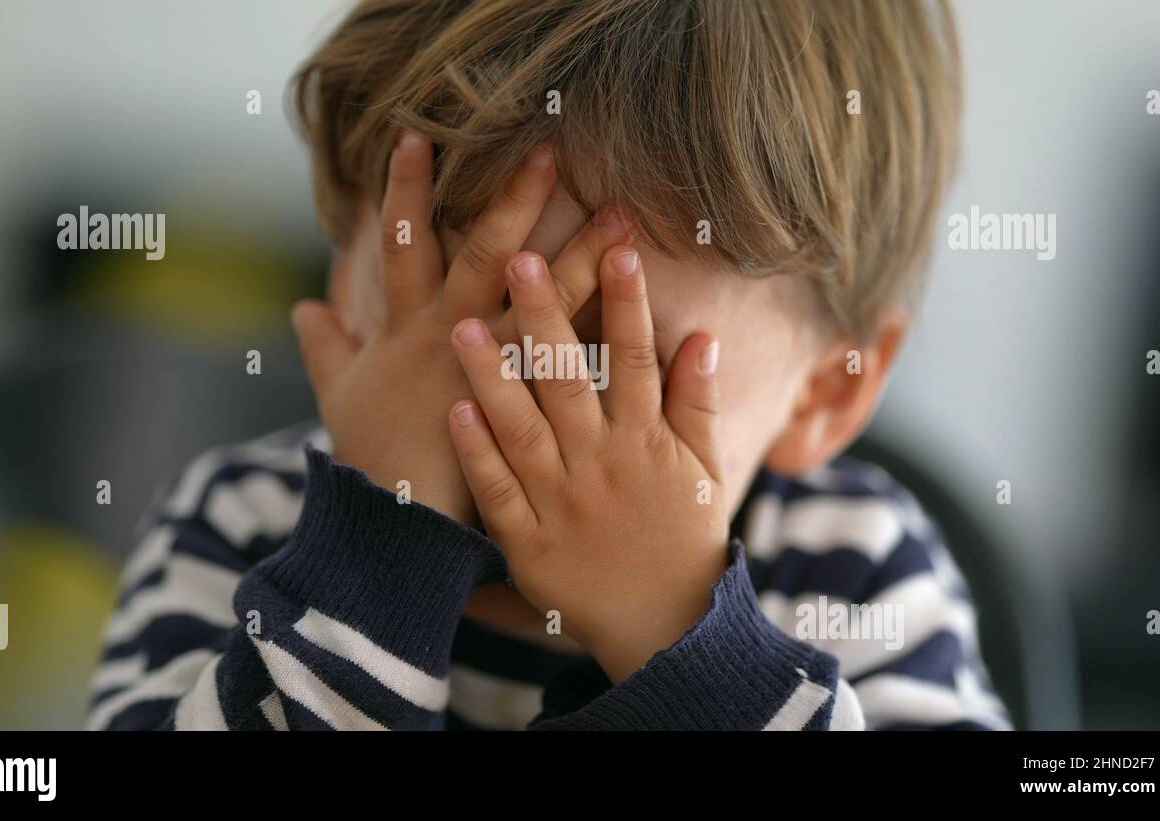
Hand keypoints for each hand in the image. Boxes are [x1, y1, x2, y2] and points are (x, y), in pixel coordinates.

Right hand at [291, 131, 631, 522]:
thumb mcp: (338, 396)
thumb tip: (304, 308)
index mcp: (406, 327)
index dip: (407, 188)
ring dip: (582, 257)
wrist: (397, 521)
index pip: (404, 242)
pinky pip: (573, 364)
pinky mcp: (527, 408)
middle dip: (513, 201)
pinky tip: (641, 311)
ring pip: (542, 304)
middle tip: (547, 150)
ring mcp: (492, 371)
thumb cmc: (370, 457)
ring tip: (619, 217)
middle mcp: (450, 336)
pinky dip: (607, 337)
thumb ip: (326, 348)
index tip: (417, 133)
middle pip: (483, 256)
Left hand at [446, 244, 729, 681]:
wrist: (664, 626)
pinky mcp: (528, 541)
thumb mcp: (704, 470)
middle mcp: (601, 465)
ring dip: (494, 377)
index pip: (634, 360)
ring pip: (523, 429)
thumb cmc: (683, 538)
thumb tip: (703, 336)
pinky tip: (455, 412)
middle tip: (520, 258)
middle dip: (545, 317)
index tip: (616, 246)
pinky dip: (479, 454)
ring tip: (462, 326)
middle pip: (568, 380)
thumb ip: (698, 404)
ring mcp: (561, 502)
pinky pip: (498, 492)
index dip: (626, 302)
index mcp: (645, 444)